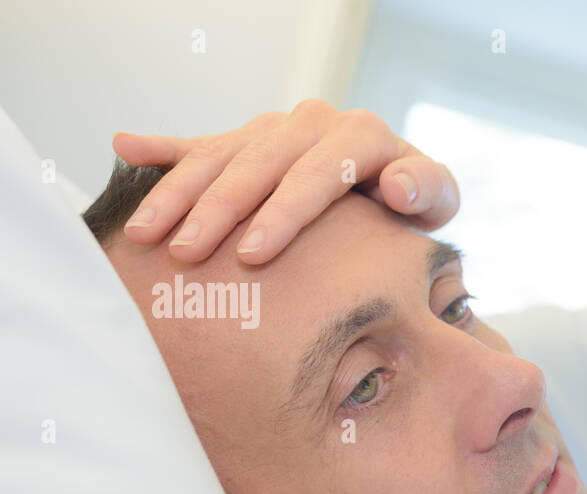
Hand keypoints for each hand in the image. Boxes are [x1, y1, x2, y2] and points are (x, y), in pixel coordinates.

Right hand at [111, 99, 458, 263]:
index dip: (284, 214)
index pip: (317, 174)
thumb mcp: (437, 201)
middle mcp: (315, 122)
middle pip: (258, 164)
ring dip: (179, 193)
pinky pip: (200, 141)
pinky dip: (162, 146)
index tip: (253, 253)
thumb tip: (399, 187)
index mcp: (361, 135)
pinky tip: (124, 148)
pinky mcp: (249, 139)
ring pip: (221, 154)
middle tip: (185, 253)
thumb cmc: (416, 207)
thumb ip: (428, 191)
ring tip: (144, 233)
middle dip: (218, 210)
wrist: (401, 186)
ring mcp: (276, 127)